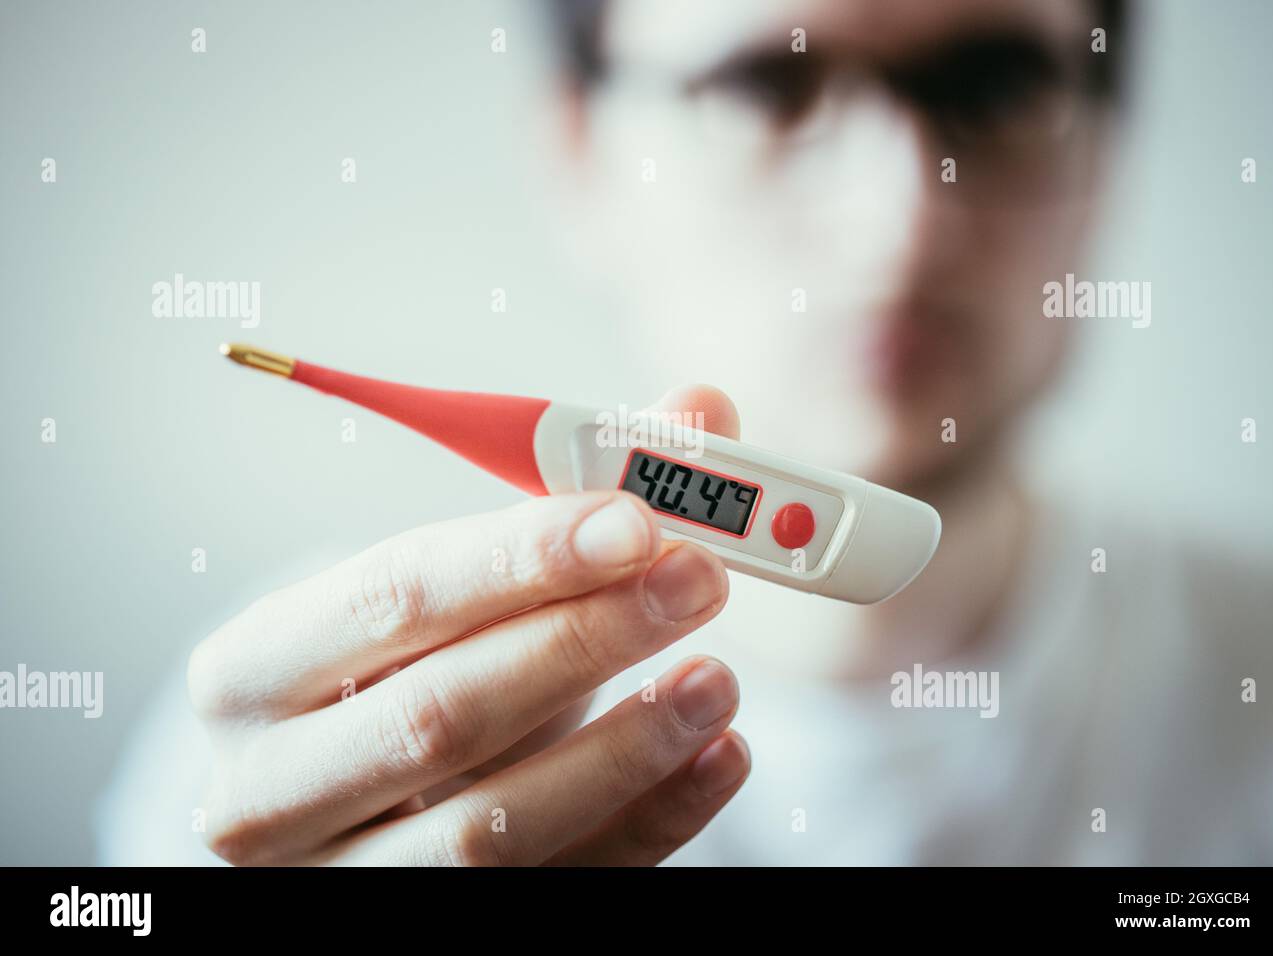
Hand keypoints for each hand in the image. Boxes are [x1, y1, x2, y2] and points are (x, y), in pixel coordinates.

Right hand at [187, 386, 750, 864]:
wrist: (352, 802)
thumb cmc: (406, 668)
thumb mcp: (458, 588)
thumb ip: (570, 497)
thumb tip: (697, 412)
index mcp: (253, 670)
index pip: (392, 598)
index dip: (523, 556)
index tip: (637, 519)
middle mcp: (268, 789)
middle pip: (440, 714)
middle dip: (585, 640)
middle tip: (699, 578)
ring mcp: (342, 881)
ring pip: (491, 831)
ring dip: (623, 747)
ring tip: (717, 678)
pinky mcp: (425, 933)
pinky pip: (556, 890)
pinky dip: (650, 824)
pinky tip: (717, 754)